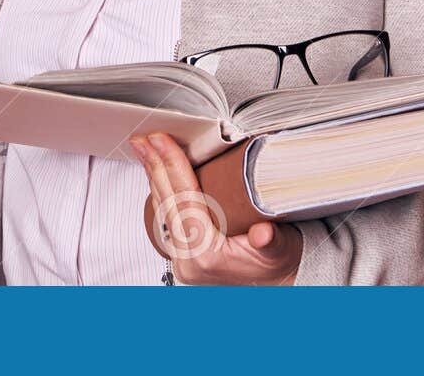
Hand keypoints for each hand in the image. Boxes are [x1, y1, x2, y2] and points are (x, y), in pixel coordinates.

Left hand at [130, 132, 301, 285]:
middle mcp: (188, 261)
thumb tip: (264, 234)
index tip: (162, 140)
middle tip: (143, 138)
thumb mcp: (280, 250)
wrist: (279, 285)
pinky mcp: (181, 256)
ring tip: (144, 149)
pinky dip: (160, 192)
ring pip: (162, 210)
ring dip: (153, 176)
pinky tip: (155, 174)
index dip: (173, 166)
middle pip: (167, 203)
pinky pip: (165, 218)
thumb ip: (270, 242)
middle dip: (154, 166)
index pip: (185, 200)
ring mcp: (182, 260)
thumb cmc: (279, 264)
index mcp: (208, 256)